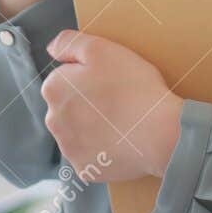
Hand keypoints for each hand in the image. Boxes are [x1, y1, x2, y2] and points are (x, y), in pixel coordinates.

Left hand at [41, 30, 182, 182]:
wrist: (160, 132)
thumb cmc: (132, 87)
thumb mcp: (101, 48)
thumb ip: (69, 42)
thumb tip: (52, 49)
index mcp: (54, 90)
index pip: (64, 77)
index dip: (88, 75)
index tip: (108, 78)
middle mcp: (53, 121)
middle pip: (68, 106)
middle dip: (86, 101)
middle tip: (117, 98)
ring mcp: (68, 149)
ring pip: (78, 131)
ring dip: (92, 126)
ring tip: (121, 120)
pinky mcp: (85, 170)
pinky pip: (91, 155)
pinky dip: (102, 149)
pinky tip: (121, 140)